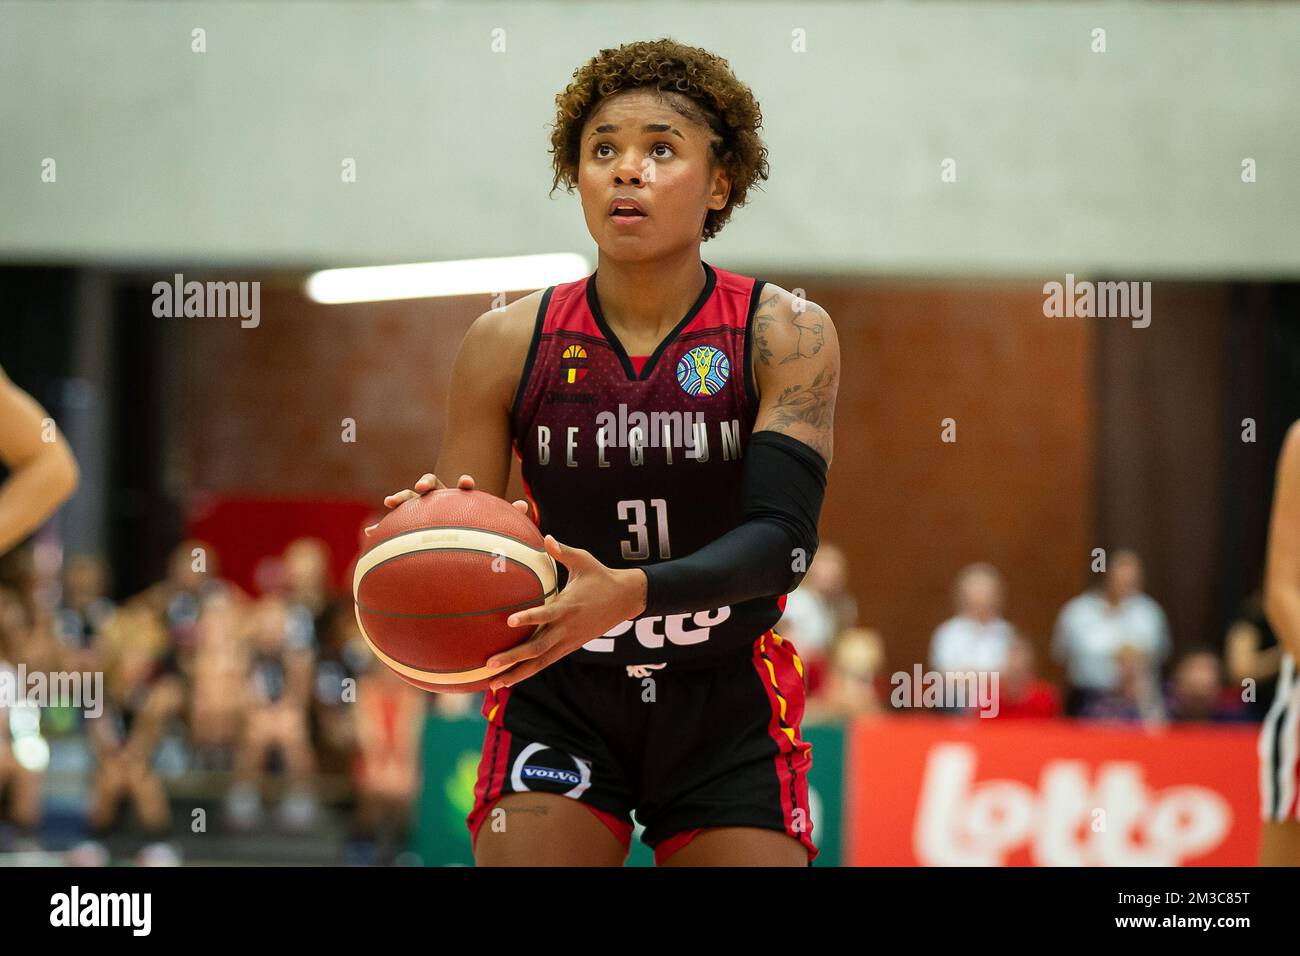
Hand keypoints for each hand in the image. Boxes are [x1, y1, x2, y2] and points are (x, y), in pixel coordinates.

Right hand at [364, 472, 528, 534]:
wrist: (461, 542)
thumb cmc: (481, 532)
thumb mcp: (495, 523)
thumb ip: (508, 513)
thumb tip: (524, 506)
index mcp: (462, 498)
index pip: (463, 486)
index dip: (465, 483)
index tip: (467, 482)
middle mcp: (441, 499)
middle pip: (432, 487)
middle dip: (426, 484)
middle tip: (423, 488)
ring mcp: (423, 510)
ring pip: (410, 500)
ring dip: (402, 498)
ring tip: (391, 501)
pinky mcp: (410, 523)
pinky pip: (394, 527)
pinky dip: (382, 528)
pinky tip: (369, 532)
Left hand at [485, 535, 647, 689]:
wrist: (625, 599)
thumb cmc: (601, 576)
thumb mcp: (584, 561)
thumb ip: (563, 552)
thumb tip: (546, 537)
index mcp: (568, 606)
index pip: (546, 614)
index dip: (528, 618)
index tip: (508, 620)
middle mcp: (566, 629)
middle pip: (537, 648)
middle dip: (513, 657)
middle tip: (489, 663)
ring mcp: (568, 642)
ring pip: (539, 663)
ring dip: (516, 674)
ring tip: (492, 684)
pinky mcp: (569, 648)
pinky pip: (545, 663)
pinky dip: (526, 672)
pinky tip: (508, 680)